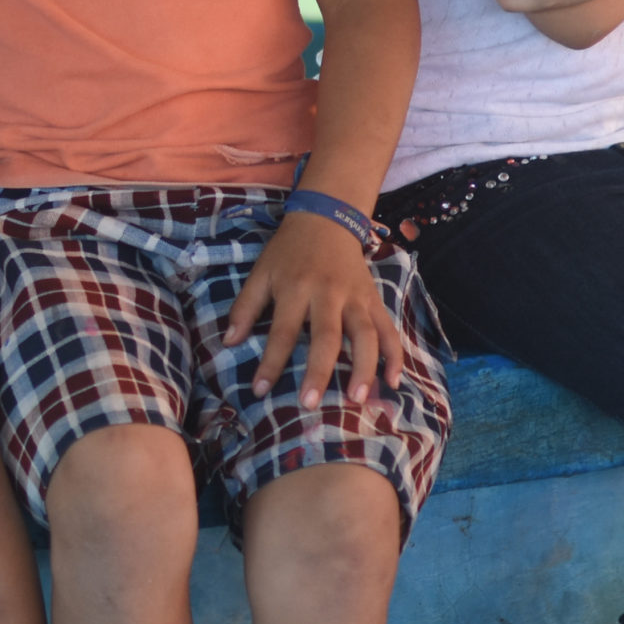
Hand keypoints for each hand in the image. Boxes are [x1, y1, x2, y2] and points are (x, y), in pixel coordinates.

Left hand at [223, 211, 404, 410]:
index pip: (282, 332)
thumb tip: (228, 342)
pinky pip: (389, 329)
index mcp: (295, 289)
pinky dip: (395, 355)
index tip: (260, 390)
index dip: (271, 362)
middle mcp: (328, 294)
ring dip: (364, 368)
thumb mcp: (260, 273)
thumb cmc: (287, 252)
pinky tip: (393, 381)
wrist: (326, 220)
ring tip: (357, 399)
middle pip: (327, 337)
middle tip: (310, 403)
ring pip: (366, 335)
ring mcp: (356, 298)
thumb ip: (245, 307)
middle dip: (319, 372)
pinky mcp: (375, 299)